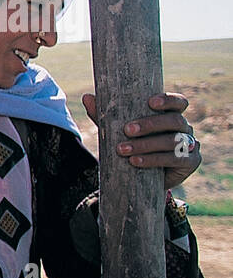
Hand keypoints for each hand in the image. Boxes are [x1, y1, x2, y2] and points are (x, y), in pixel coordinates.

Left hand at [84, 91, 200, 188]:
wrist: (143, 180)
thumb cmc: (133, 148)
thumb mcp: (118, 132)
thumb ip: (105, 116)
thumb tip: (87, 97)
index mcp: (171, 115)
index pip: (179, 102)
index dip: (169, 100)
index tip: (151, 102)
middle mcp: (184, 128)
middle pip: (174, 121)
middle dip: (150, 124)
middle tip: (127, 130)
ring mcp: (190, 145)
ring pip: (173, 141)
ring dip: (146, 144)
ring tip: (123, 149)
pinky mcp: (190, 162)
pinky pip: (174, 159)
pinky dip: (153, 159)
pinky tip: (136, 161)